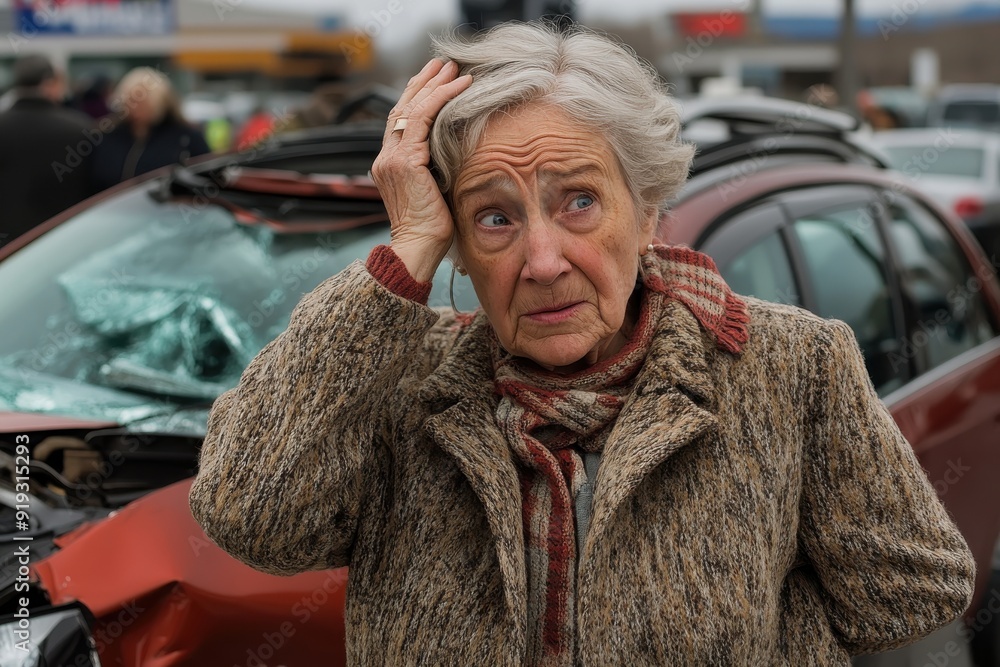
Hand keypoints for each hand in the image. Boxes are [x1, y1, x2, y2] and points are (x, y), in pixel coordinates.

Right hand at [371, 60, 472, 282]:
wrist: (418, 250)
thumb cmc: (432, 232)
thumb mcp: (435, 193)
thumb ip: (438, 171)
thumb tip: (458, 156)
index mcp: (390, 165)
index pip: (401, 122)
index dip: (417, 97)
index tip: (436, 81)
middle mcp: (386, 157)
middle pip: (402, 108)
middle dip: (423, 83)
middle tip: (444, 64)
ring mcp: (392, 158)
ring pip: (412, 108)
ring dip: (435, 84)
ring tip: (453, 68)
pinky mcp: (405, 161)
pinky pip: (423, 118)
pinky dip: (442, 98)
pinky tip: (460, 87)